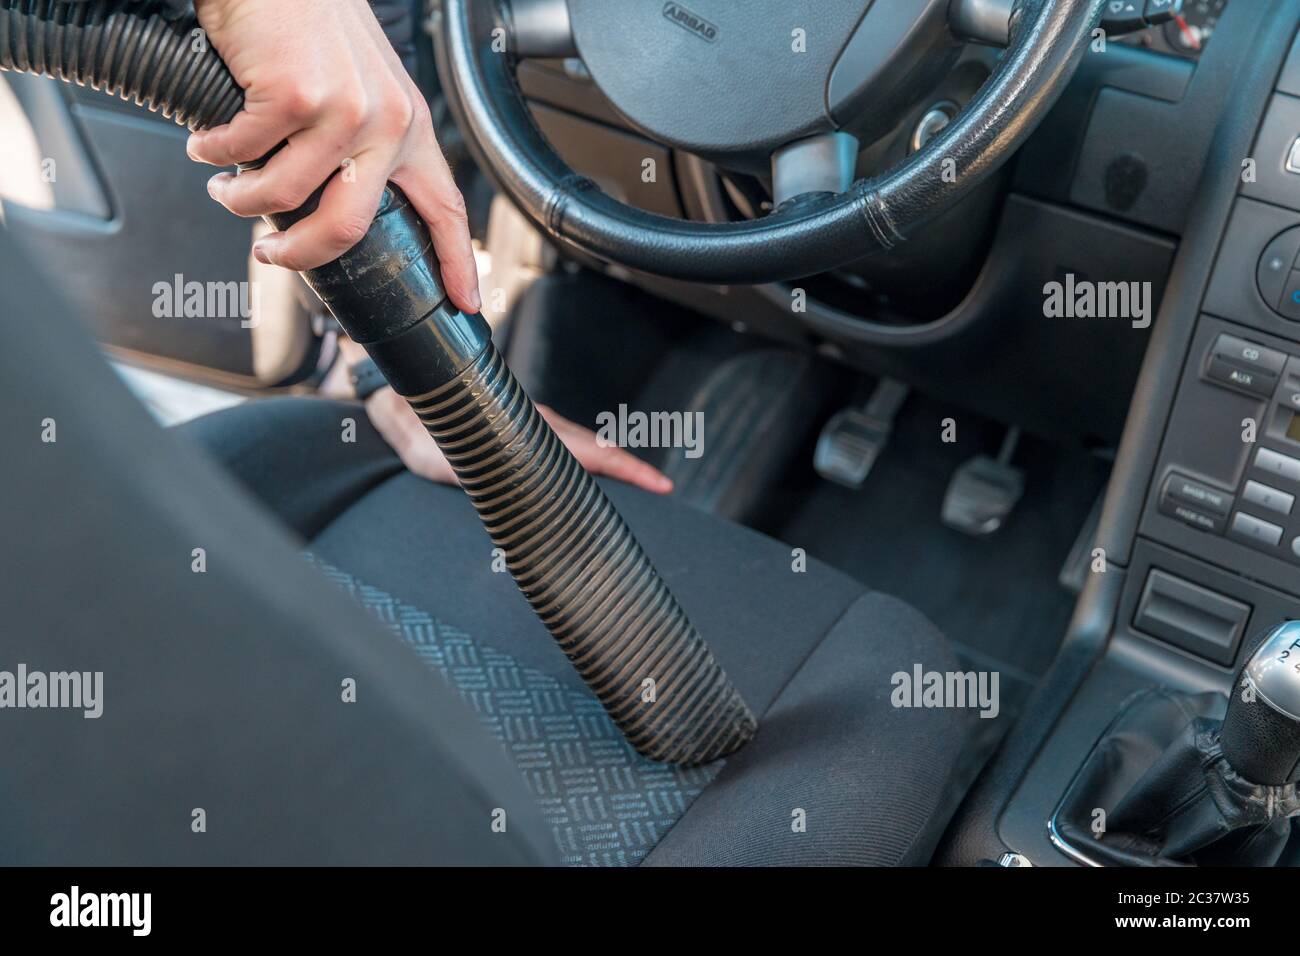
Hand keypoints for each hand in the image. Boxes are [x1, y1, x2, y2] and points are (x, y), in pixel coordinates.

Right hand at [186, 0, 481, 312]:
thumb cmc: (310, 23)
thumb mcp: (362, 84)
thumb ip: (362, 140)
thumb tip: (331, 201)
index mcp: (408, 125)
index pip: (445, 206)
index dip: (457, 261)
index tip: (467, 302)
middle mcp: (385, 121)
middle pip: (348, 228)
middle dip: (299, 254)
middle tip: (270, 255)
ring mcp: (343, 109)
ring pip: (283, 196)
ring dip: (239, 198)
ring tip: (224, 183)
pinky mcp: (294, 96)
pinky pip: (243, 154)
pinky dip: (216, 153)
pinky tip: (209, 142)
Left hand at [364, 386, 674, 494]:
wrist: (408, 404)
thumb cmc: (427, 438)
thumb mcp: (456, 466)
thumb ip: (492, 476)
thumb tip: (524, 491)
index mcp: (533, 434)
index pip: (593, 453)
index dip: (629, 469)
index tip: (660, 483)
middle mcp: (540, 424)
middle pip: (598, 446)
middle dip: (631, 466)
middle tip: (661, 486)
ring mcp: (535, 422)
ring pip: (584, 441)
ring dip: (612, 460)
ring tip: (638, 479)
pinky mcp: (526, 424)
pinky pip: (567, 439)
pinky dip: (589, 453)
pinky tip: (592, 465)